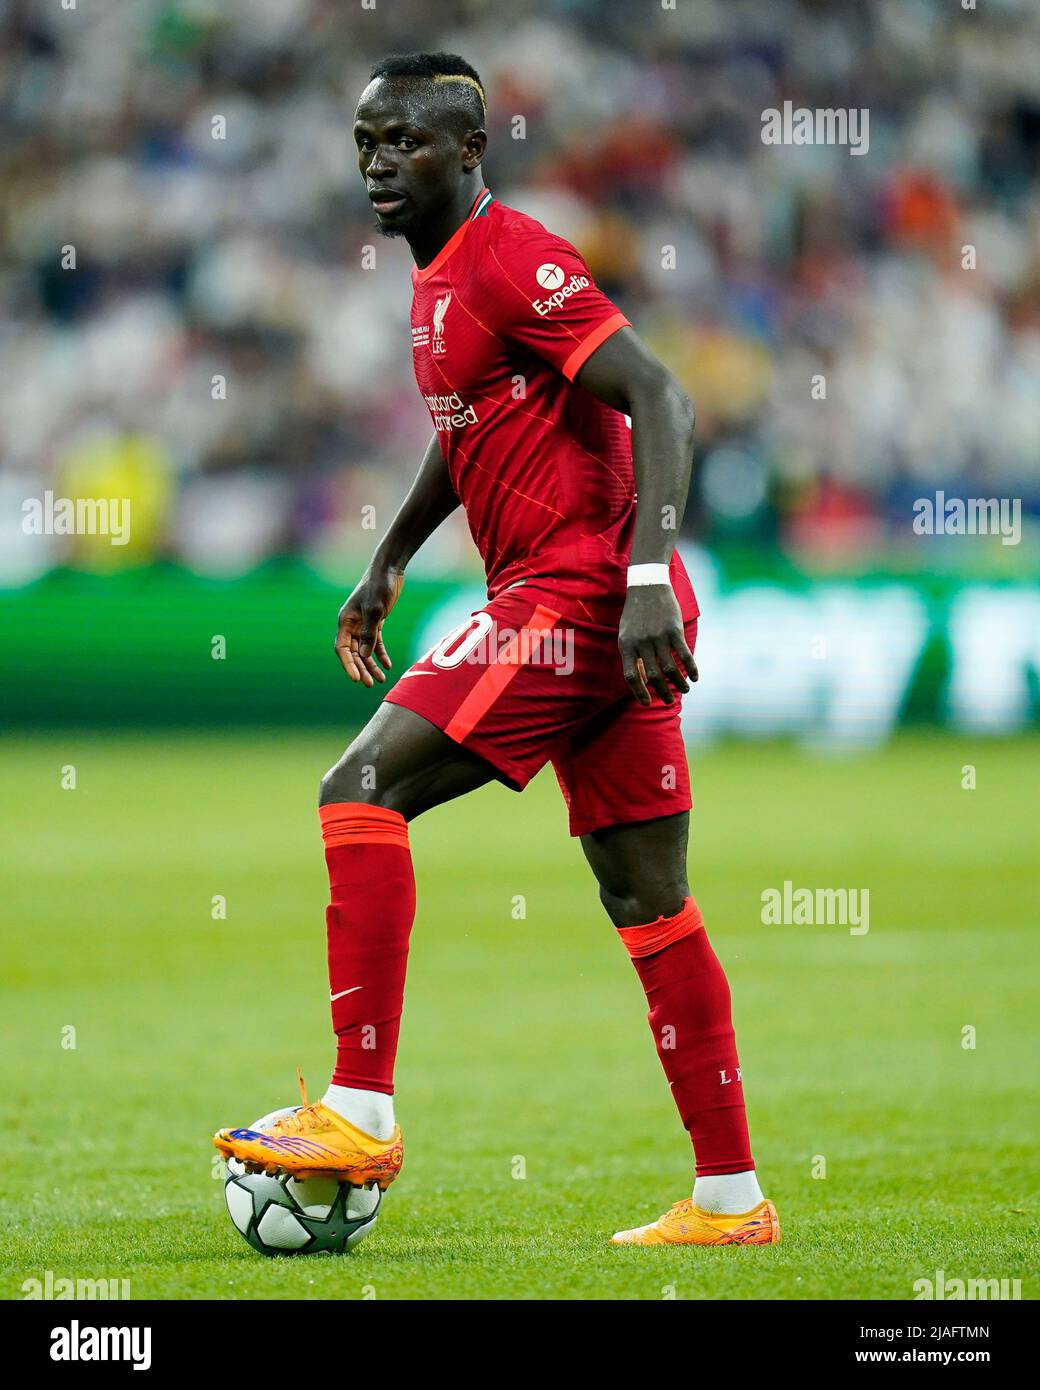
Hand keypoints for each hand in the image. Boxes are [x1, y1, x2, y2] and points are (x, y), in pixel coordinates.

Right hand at [334, 564, 405, 686]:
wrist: (389, 569)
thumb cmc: (379, 587)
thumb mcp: (375, 611)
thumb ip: (369, 633)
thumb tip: (363, 656)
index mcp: (345, 621)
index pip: (342, 649)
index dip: (348, 665)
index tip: (357, 679)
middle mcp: (351, 624)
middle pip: (353, 653)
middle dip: (361, 669)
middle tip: (370, 684)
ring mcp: (362, 623)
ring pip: (364, 650)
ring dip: (371, 665)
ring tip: (380, 680)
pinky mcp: (375, 621)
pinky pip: (375, 642)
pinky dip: (380, 654)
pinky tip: (388, 665)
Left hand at [618, 585, 697, 705]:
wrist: (647, 585)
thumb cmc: (635, 613)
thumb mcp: (626, 633)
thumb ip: (632, 655)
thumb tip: (642, 679)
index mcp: (626, 645)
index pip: (631, 676)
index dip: (639, 692)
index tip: (647, 703)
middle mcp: (641, 642)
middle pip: (653, 675)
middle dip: (662, 692)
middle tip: (668, 701)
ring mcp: (658, 636)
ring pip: (670, 668)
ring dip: (679, 684)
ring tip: (685, 690)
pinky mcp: (673, 630)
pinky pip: (684, 655)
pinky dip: (691, 669)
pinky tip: (695, 677)